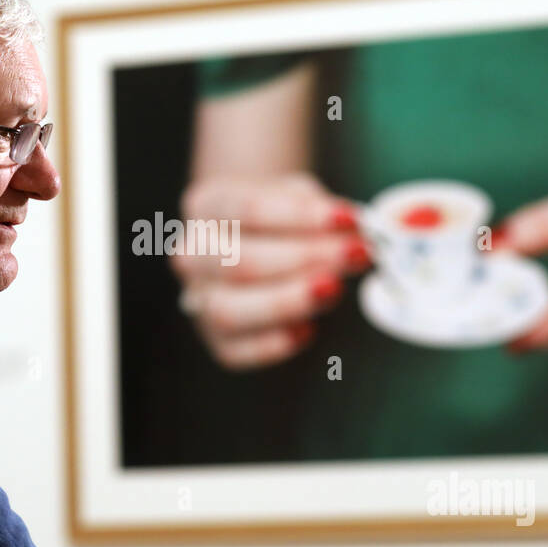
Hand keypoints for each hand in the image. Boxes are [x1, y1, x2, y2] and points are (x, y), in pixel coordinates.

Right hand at [171, 173, 368, 369]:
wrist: (251, 241)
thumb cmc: (277, 218)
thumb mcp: (296, 194)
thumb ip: (320, 211)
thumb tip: (355, 229)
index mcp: (206, 206)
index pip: (249, 210)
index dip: (301, 217)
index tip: (349, 220)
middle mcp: (192, 255)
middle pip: (240, 262)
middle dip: (304, 260)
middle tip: (354, 255)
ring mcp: (199, 301)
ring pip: (230, 310)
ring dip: (287, 301)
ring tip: (333, 289)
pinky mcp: (217, 341)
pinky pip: (238, 352)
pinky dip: (274, 343)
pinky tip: (308, 329)